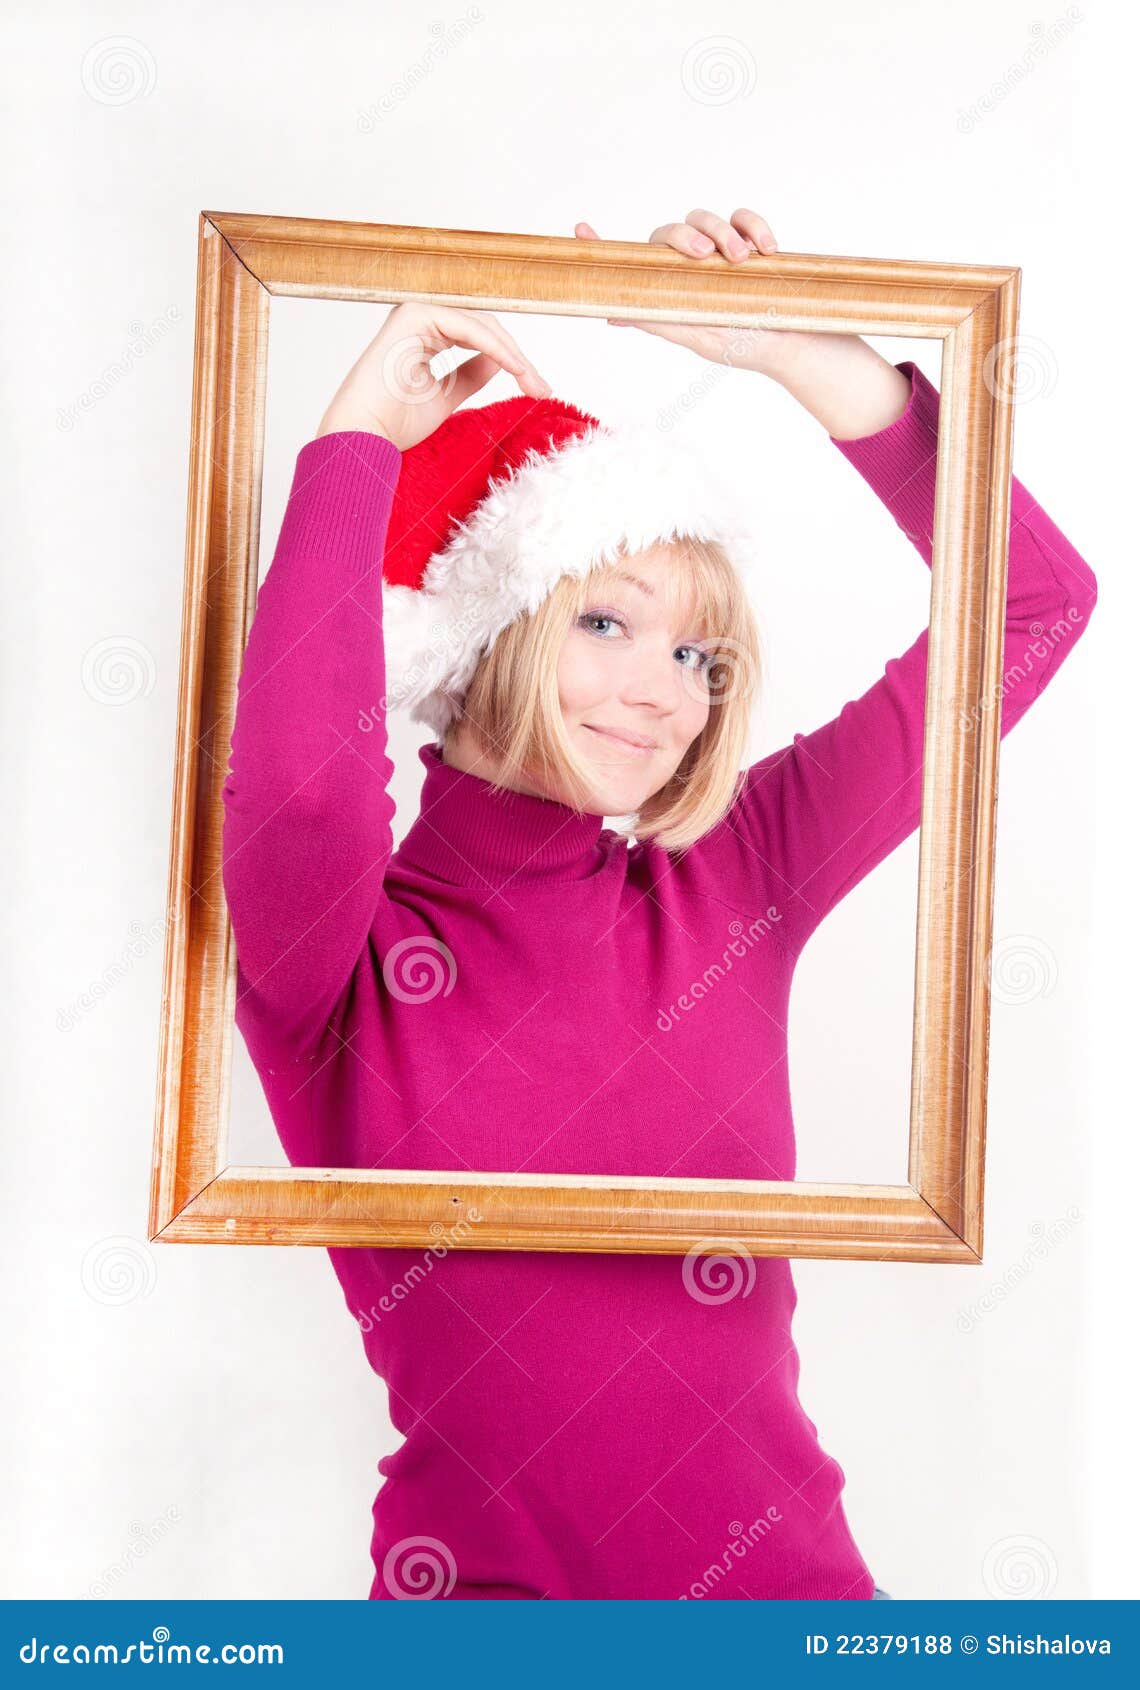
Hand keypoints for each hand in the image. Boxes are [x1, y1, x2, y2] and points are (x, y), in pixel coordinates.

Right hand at [316, 301, 551, 450]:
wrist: (363, 437)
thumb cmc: (394, 423)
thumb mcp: (447, 395)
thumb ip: (472, 374)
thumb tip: (501, 360)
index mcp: (424, 333)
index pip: (480, 336)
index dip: (511, 359)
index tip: (537, 388)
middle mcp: (420, 317)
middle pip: (485, 328)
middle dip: (518, 358)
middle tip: (543, 389)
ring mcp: (416, 312)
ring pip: (482, 325)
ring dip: (513, 355)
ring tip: (534, 384)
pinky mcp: (414, 316)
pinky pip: (469, 329)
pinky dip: (496, 349)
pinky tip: (516, 370)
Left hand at [573, 207, 819, 382]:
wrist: (791, 345)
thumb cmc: (740, 344)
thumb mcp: (696, 335)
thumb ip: (658, 319)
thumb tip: (613, 312)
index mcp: (672, 285)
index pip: (635, 260)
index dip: (605, 244)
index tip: (581, 230)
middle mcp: (692, 265)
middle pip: (671, 231)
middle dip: (685, 236)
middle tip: (704, 255)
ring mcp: (720, 251)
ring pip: (706, 217)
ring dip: (723, 233)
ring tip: (741, 260)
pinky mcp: (752, 242)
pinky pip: (745, 216)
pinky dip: (755, 226)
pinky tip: (766, 250)